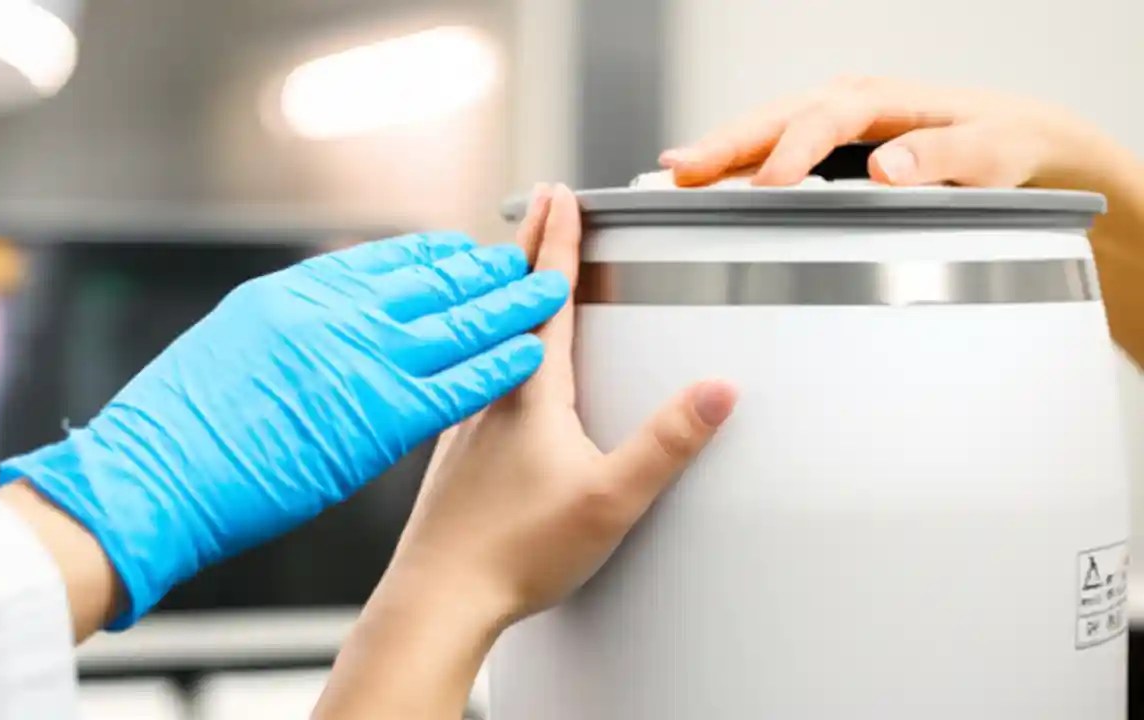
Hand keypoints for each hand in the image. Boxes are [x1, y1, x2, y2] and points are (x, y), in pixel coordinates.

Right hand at [0, 232, 570, 628]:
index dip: (437, 257)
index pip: (390, 262)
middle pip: (434, 281)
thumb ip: (291, 324)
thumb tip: (325, 317)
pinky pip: (457, 383)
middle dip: (484, 272)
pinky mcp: (381, 416)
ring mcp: (363, 361)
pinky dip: (497, 365)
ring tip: (549, 291)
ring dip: (508, 305)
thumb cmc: (179, 423)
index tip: (464, 253)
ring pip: (457, 322)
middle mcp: (339, 314)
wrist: (158, 475)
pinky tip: (530, 351)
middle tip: (525, 261)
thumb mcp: (233, 341)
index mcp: (300, 292)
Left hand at [314, 186, 736, 719]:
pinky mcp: (452, 448)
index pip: (545, 296)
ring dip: (503, 290)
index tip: (561, 194)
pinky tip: (487, 360)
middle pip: (508, 301)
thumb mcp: (611, 498)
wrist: (438, 598)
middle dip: (527, 245)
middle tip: (536, 204)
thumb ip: (667, 442)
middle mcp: (488, 394)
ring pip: (484, 333)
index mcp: (528, 392)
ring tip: (512, 265)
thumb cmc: (514, 552)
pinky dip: (485, 337)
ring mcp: (464, 419)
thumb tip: (716, 390)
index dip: (557, 240)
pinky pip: (471, 369)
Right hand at [658, 76, 1122, 190]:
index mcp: (882, 99)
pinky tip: (704, 180)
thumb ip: (942, 158)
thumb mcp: (990, 154)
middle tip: (679, 171)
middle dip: (725, 142)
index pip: (825, 119)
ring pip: (765, 127)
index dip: (793, 151)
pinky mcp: (823, 143)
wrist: (1016, 140)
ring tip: (673, 174)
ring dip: (719, 150)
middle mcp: (847, 101)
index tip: (766, 186)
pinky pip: (771, 145)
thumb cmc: (1004, 145)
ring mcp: (830, 120)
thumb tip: (884, 168)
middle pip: (775, 116)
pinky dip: (735, 162)